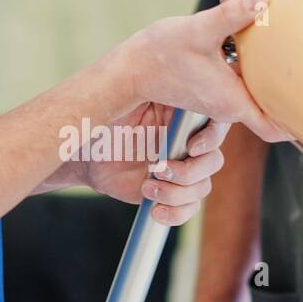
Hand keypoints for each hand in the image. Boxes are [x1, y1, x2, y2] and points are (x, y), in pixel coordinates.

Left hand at [82, 105, 229, 225]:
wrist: (85, 155)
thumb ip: (150, 92)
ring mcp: (181, 169)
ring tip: (147, 188)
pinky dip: (176, 213)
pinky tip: (155, 209)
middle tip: (158, 170)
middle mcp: (187, 142)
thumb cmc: (102, 121)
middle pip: (213, 160)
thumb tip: (178, 88)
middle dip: (189, 172)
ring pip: (202, 186)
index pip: (216, 123)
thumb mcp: (124, 100)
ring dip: (177, 193)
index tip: (191, 148)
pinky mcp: (172, 192)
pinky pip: (190, 207)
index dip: (212, 138)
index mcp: (182, 114)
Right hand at [118, 0, 287, 143]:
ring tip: (300, 61)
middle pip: (272, 114)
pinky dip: (257, 75)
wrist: (129, 69)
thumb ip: (233, 14)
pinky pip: (243, 87)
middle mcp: (229, 105)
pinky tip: (265, 49)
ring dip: (275, 84)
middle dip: (294, 102)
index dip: (299, 126)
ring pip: (258, 99)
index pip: (275, 128)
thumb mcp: (199, 29)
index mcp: (232, 100)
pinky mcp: (211, 88)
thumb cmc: (160, 54)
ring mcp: (219, 98)